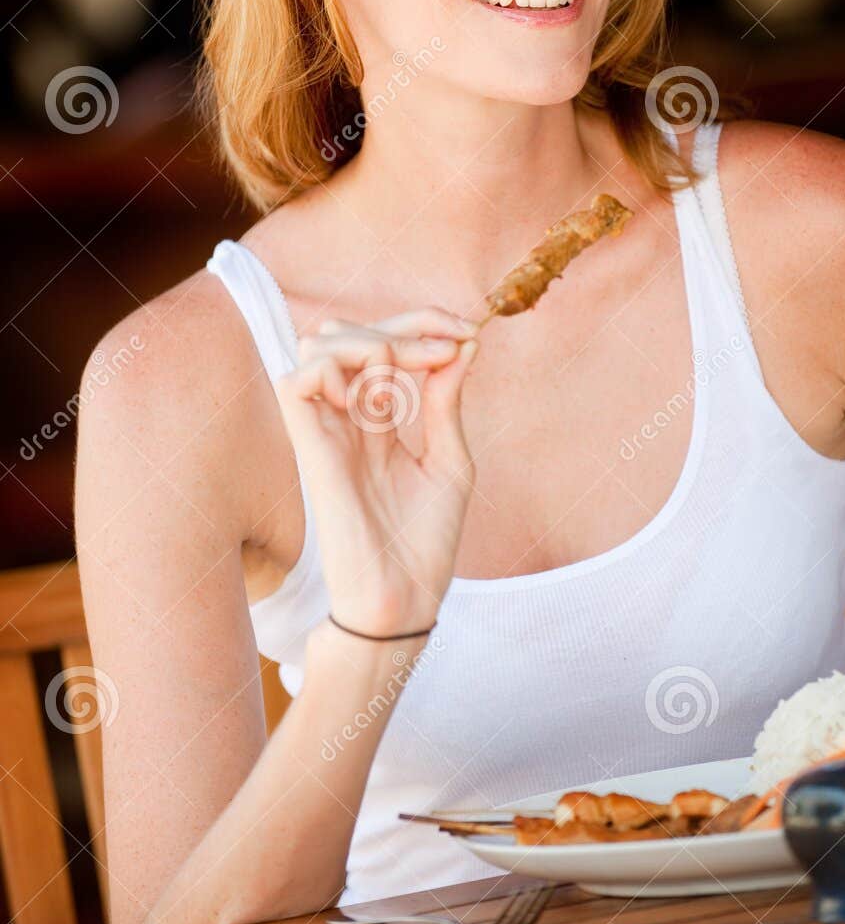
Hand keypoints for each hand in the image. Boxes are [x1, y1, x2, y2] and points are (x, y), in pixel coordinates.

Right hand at [275, 308, 478, 637]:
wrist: (406, 600)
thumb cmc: (426, 543)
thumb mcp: (450, 461)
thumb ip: (446, 402)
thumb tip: (463, 343)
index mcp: (378, 421)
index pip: (384, 342)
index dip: (423, 324)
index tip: (467, 332)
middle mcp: (348, 419)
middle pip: (350, 332)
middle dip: (405, 325)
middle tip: (448, 346)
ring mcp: (327, 431)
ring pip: (318, 344)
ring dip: (371, 340)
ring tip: (413, 368)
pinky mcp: (311, 449)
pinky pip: (297, 380)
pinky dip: (336, 365)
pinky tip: (377, 390)